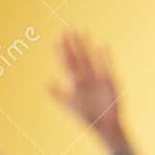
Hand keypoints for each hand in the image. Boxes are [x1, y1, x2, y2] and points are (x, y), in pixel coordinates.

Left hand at [48, 29, 122, 143]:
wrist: (105, 126)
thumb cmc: (86, 117)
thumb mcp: (70, 106)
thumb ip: (58, 94)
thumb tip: (46, 84)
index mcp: (73, 82)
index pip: (66, 62)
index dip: (61, 50)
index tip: (56, 38)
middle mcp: (84, 77)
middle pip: (77, 56)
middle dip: (72, 43)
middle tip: (66, 28)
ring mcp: (96, 77)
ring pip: (89, 57)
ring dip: (86, 45)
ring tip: (83, 31)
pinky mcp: (108, 80)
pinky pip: (106, 65)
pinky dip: (104, 56)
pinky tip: (102, 45)